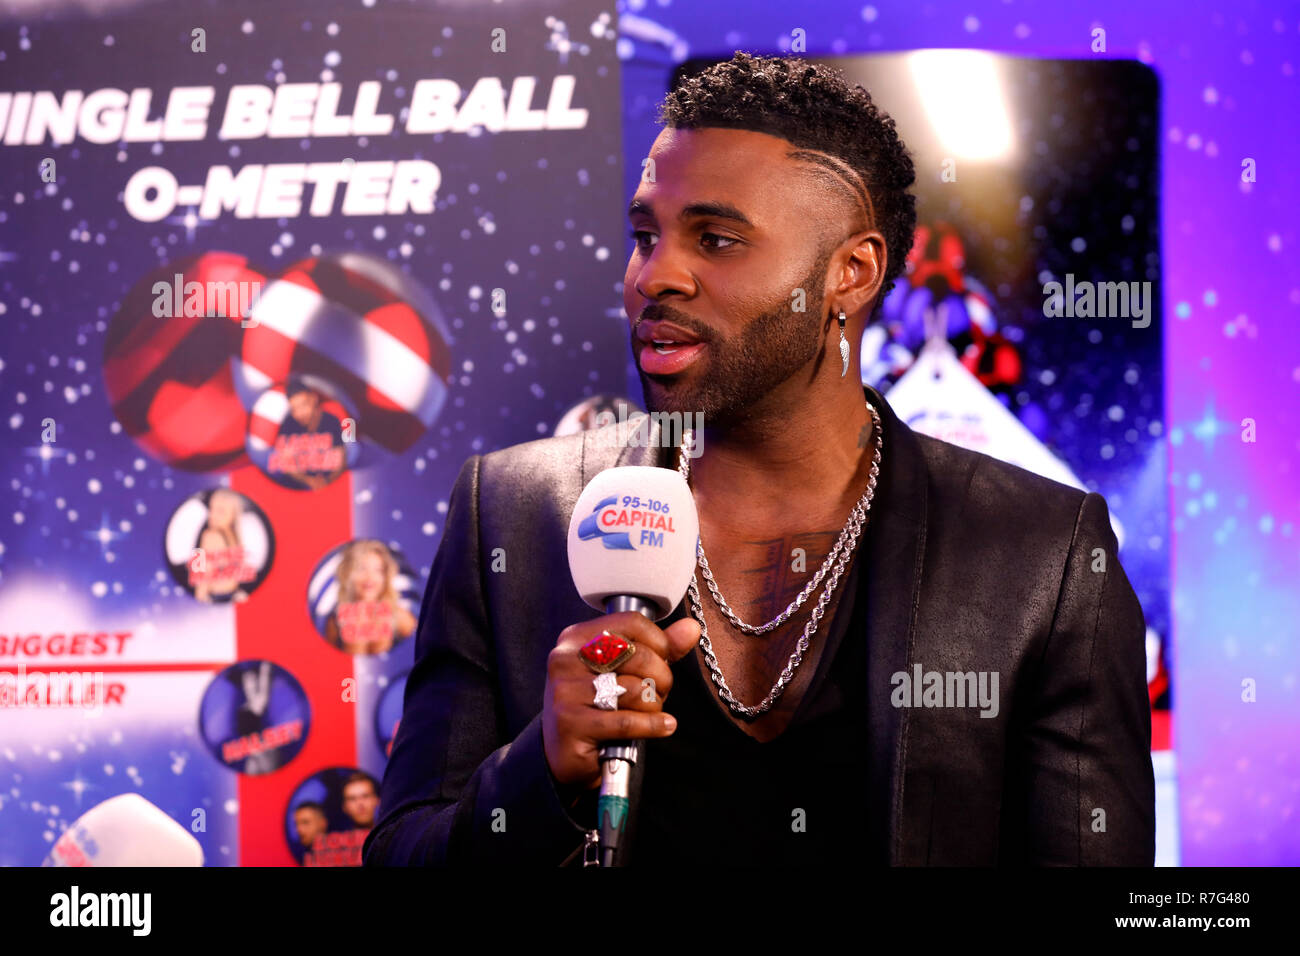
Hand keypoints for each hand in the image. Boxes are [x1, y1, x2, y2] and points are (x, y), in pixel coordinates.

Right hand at [543, 611, 700, 790]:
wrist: (562, 751)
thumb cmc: (595, 706)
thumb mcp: (623, 672)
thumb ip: (657, 649)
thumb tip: (691, 628)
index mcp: (576, 638)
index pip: (631, 623)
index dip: (660, 641)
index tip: (665, 659)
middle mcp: (565, 659)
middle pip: (638, 655)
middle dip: (662, 677)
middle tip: (660, 691)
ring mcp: (565, 692)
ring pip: (635, 690)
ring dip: (655, 704)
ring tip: (651, 711)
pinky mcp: (571, 723)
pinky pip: (627, 721)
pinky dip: (652, 725)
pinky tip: (663, 726)